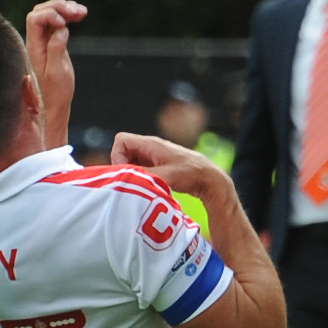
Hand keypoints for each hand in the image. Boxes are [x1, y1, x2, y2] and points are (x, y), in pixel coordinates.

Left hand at [24, 0, 85, 145]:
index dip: (50, 14)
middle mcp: (36, 41)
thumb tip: (61, 29)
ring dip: (65, 9)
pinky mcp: (53, 43)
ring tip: (82, 12)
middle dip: (59, 7)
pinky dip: (68, 16)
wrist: (54, 105)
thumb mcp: (58, 72)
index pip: (35, 19)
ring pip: (49, 14)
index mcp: (34, 47)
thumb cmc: (56, 93)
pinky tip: (80, 16)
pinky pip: (57, 23)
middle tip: (77, 12)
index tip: (65, 24)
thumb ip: (56, 49)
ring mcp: (44, 41)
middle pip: (40, 11)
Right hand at [110, 132, 226, 201]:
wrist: (210, 179)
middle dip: (124, 167)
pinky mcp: (159, 165)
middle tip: (132, 182)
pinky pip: (141, 169)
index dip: (118, 156)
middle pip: (124, 152)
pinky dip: (141, 177)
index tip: (127, 172)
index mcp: (151, 144)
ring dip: (133, 174)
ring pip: (132, 162)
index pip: (121, 140)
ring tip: (142, 186)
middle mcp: (151, 148)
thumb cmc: (191, 174)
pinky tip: (149, 187)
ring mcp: (154, 156)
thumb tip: (126, 178)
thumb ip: (144, 175)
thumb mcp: (166, 176)